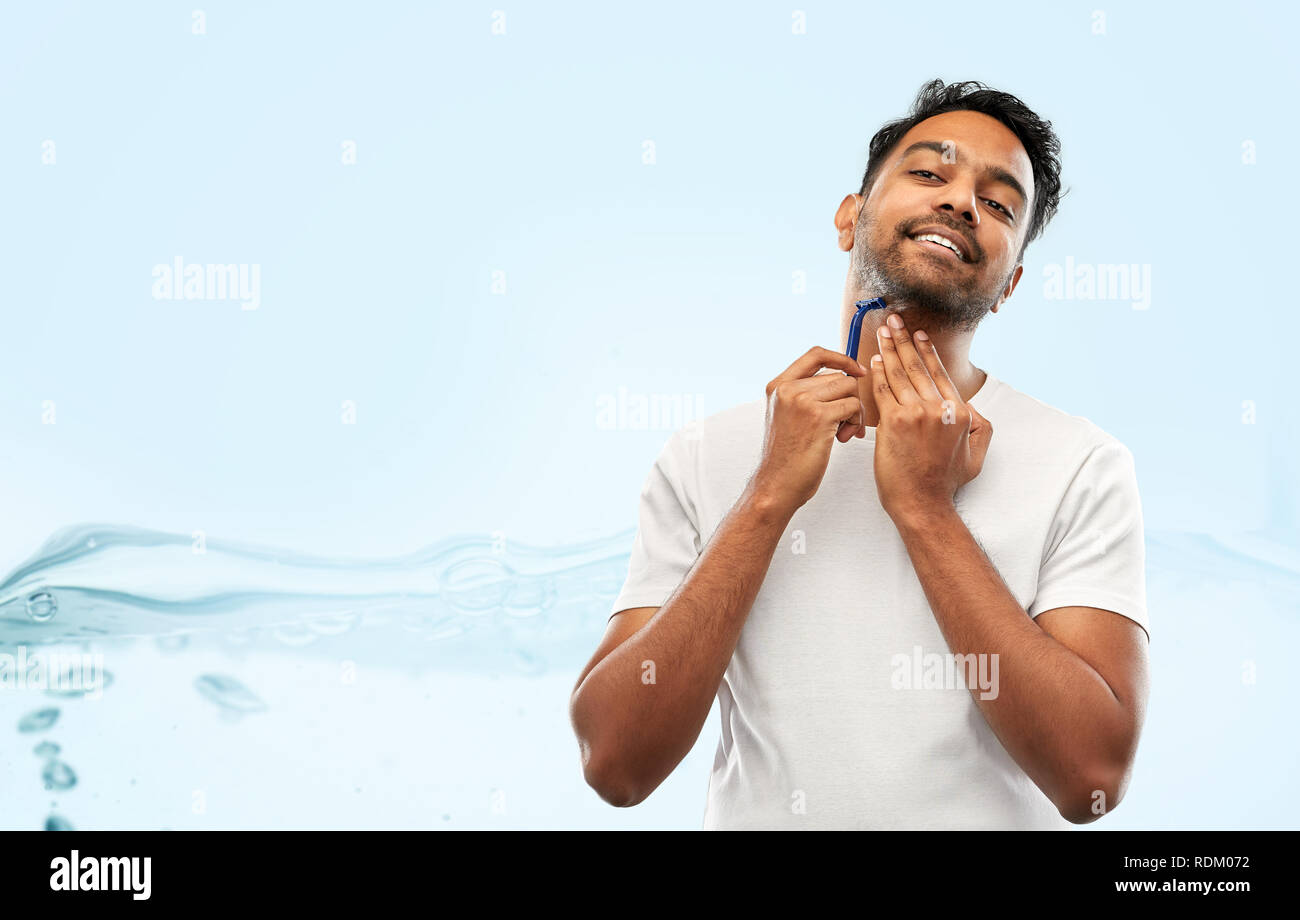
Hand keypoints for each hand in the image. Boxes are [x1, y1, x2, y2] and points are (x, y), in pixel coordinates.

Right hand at [749, 346, 868, 515]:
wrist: (776, 484)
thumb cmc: (787, 456)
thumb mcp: (786, 416)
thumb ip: (804, 394)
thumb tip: (843, 377)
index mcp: (778, 385)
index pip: (816, 354)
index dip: (841, 358)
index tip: (855, 370)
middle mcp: (788, 388)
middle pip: (839, 376)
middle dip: (849, 397)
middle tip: (845, 423)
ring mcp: (802, 400)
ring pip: (849, 388)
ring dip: (854, 411)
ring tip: (842, 432)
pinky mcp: (819, 416)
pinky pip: (853, 406)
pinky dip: (855, 422)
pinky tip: (842, 439)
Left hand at [869, 315, 992, 521]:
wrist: (922, 504)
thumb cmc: (946, 482)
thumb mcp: (977, 454)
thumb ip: (980, 427)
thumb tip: (970, 408)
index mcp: (959, 412)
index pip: (939, 373)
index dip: (927, 350)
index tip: (918, 333)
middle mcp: (939, 408)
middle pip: (918, 367)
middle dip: (903, 339)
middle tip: (893, 320)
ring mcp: (916, 414)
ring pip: (900, 374)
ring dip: (889, 349)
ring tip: (880, 331)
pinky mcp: (894, 422)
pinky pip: (883, 391)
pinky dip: (878, 373)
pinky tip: (874, 360)